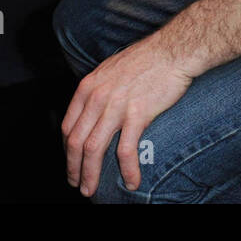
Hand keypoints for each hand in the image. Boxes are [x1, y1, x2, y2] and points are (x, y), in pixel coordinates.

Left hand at [61, 36, 193, 196]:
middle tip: (76, 183)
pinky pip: (126, 150)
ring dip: (90, 175)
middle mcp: (97, 97)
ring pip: (94, 149)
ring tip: (91, 189)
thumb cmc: (147, 59)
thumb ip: (99, 90)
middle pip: (76, 141)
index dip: (66, 150)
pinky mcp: (137, 114)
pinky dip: (127, 170)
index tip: (71, 162)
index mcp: (89, 87)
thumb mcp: (111, 70)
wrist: (173, 51)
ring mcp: (116, 106)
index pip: (68, 126)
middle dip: (73, 168)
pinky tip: (131, 182)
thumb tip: (94, 111)